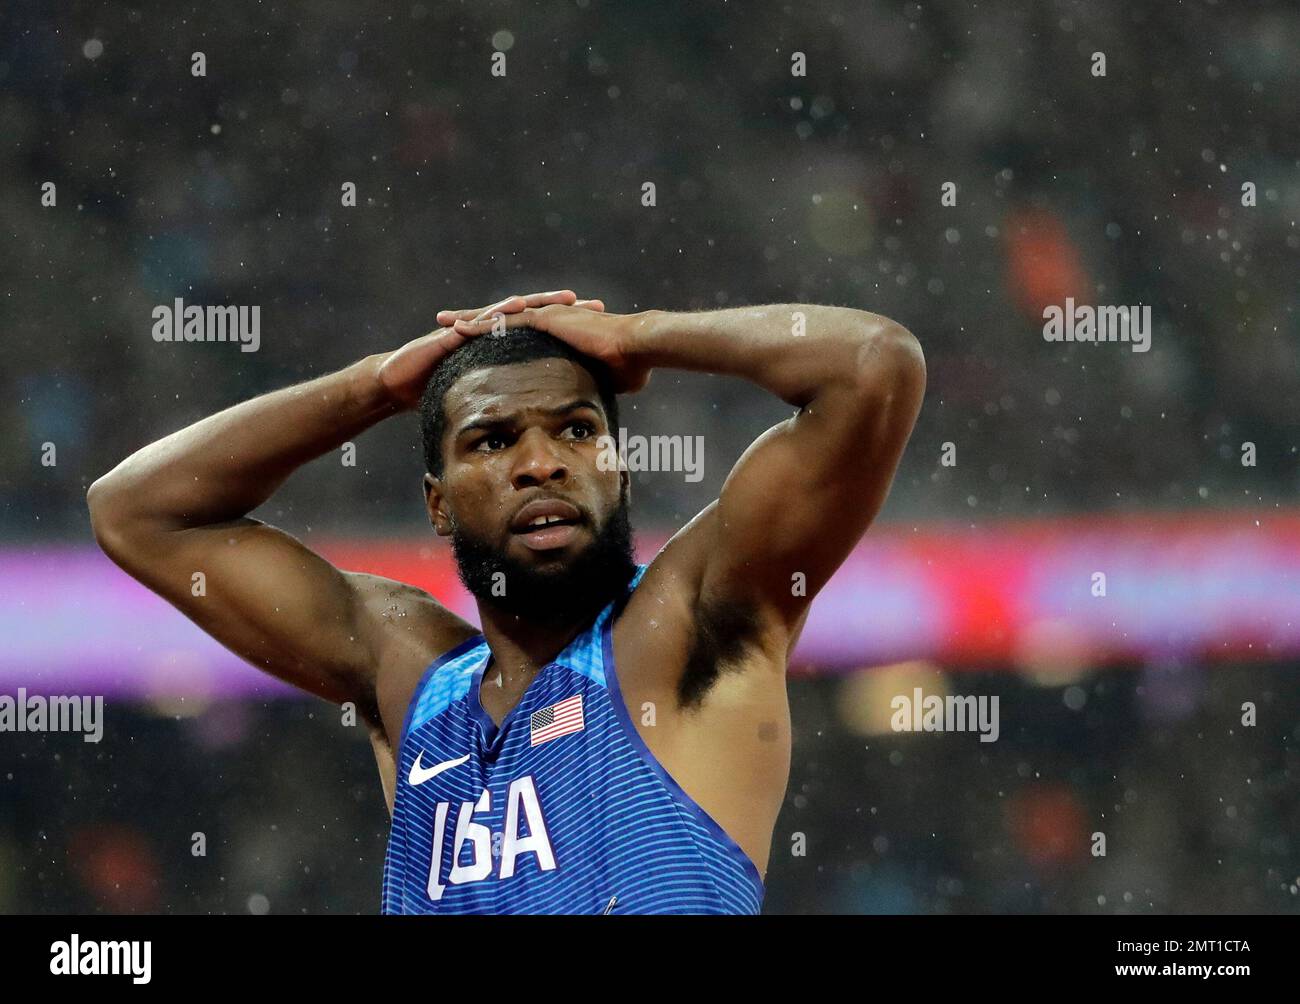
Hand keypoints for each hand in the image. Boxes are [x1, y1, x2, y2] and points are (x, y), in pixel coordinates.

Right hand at [377, 291, 606, 409]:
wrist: (396, 384)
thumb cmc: (437, 390)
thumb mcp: (482, 394)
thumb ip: (508, 396)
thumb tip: (540, 412)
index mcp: (500, 344)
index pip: (539, 331)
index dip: (568, 326)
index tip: (598, 324)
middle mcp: (488, 331)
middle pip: (530, 315)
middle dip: (560, 308)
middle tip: (589, 304)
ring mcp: (470, 330)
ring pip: (507, 312)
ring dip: (533, 304)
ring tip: (558, 299)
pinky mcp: (451, 334)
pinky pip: (477, 323)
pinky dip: (495, 316)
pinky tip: (513, 310)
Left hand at [451, 304, 650, 392]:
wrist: (638, 349)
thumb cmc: (632, 366)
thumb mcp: (606, 381)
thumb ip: (594, 388)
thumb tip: (597, 408)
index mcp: (559, 331)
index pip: (521, 332)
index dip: (498, 336)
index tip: (478, 341)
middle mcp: (549, 318)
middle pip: (503, 319)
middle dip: (475, 322)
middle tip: (448, 324)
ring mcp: (546, 315)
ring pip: (499, 316)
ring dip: (470, 319)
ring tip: (444, 322)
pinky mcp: (545, 319)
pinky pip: (506, 322)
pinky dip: (482, 324)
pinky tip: (459, 329)